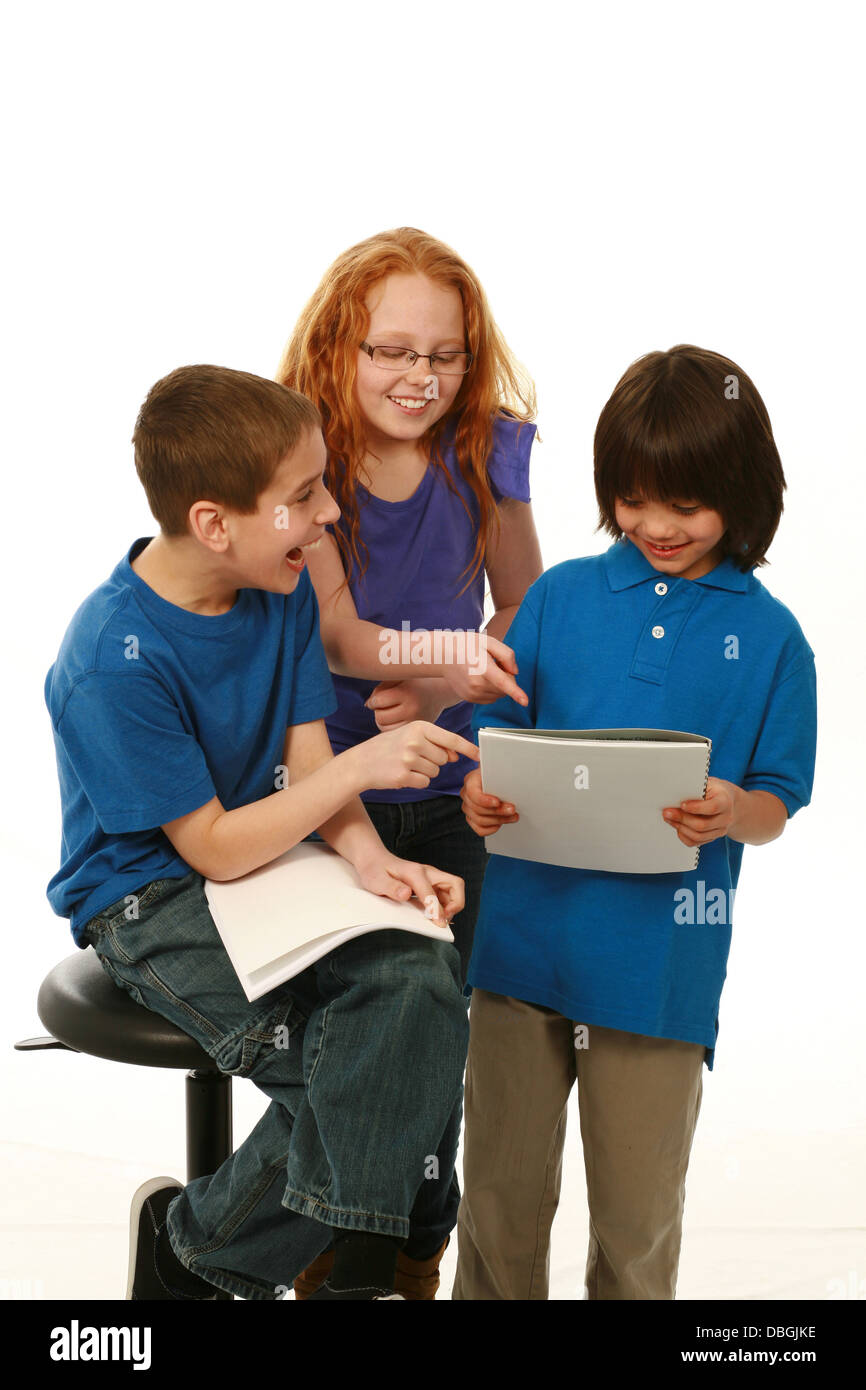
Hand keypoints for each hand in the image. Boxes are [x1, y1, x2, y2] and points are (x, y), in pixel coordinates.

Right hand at [354, 720, 479, 792]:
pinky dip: (417, 782)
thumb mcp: (410, 737)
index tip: (480, 756)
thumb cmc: (388, 748)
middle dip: (433, 761)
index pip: (450, 738)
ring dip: (425, 772)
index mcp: (418, 727)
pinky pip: (425, 782)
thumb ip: (434, 743)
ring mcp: (409, 759)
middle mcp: (415, 741)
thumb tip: (455, 756)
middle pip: (444, 758)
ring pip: (435, 772)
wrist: (360, 763)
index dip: (467, 748)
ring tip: (406, 765)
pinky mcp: (404, 776)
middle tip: (413, 758)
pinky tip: (402, 775)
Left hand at [354, 850, 464, 924]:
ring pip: (453, 890)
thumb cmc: (375, 870)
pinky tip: (435, 915)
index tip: (439, 924)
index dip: (437, 910)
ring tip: (441, 919)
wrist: (374, 860)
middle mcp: (427, 873)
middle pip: (455, 884)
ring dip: (452, 905)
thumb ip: (392, 888)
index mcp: (415, 872)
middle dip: (456, 903)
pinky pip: (445, 894)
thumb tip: (406, 894)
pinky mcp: (429, 883)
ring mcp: (430, 878)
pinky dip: (445, 905)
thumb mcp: (376, 880)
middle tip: (445, 919)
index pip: (433, 893)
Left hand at [365, 679, 447, 729]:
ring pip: (385, 729)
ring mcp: (415, 722)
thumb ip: (381, 689)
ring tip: (389, 712)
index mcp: (406, 692)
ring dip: (383, 721)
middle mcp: (412, 709)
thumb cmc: (413, 681)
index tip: (378, 698)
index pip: (378, 701)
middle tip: (384, 706)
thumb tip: (368, 705)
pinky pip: (395, 734)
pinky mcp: (417, 729)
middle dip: (378, 711)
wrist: (441, 690)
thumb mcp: (398, 677)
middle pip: (380, 717)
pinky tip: (395, 720)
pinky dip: (391, 728)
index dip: (374, 700)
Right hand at [438, 633, 528, 708]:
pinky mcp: (470, 699)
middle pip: (505, 688)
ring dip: (498, 685)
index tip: (525, 702)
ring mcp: (472, 694)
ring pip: (499, 695)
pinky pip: (491, 698)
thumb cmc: (468, 646)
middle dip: (506, 678)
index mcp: (483, 668)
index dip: (516, 692)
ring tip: (484, 670)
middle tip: (494, 664)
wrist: (443, 656)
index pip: (502, 682)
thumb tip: (515, 672)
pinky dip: (491, 690)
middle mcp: (477, 684)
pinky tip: (481, 678)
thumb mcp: (489, 642)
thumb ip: (506, 654)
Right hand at [460, 767, 518, 836]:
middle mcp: (466, 795)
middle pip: (478, 809)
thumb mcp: (499, 769)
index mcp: (470, 781)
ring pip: (480, 820)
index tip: (498, 802)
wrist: (496, 779)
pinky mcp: (472, 819)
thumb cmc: (497, 774)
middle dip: (498, 811)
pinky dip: (492, 828)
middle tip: (512, 809)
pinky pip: (480, 829)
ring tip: (512, 816)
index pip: (472, 793)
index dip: (484, 800)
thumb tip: (508, 775)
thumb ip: (500, 772)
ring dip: (499, 820)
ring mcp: (468, 808)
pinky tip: (501, 823)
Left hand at [662, 777, 736, 847]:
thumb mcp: (707, 784)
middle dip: (682, 819)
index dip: (695, 808)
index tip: (682, 804)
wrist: (727, 801)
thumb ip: (693, 789)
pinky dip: (683, 836)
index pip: (712, 808)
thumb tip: (673, 797)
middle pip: (703, 825)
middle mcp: (725, 818)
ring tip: (669, 819)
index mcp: (725, 801)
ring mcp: (720, 830)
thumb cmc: (713, 790)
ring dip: (680, 828)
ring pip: (698, 836)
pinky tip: (677, 826)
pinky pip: (696, 842)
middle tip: (667, 812)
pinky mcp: (713, 837)